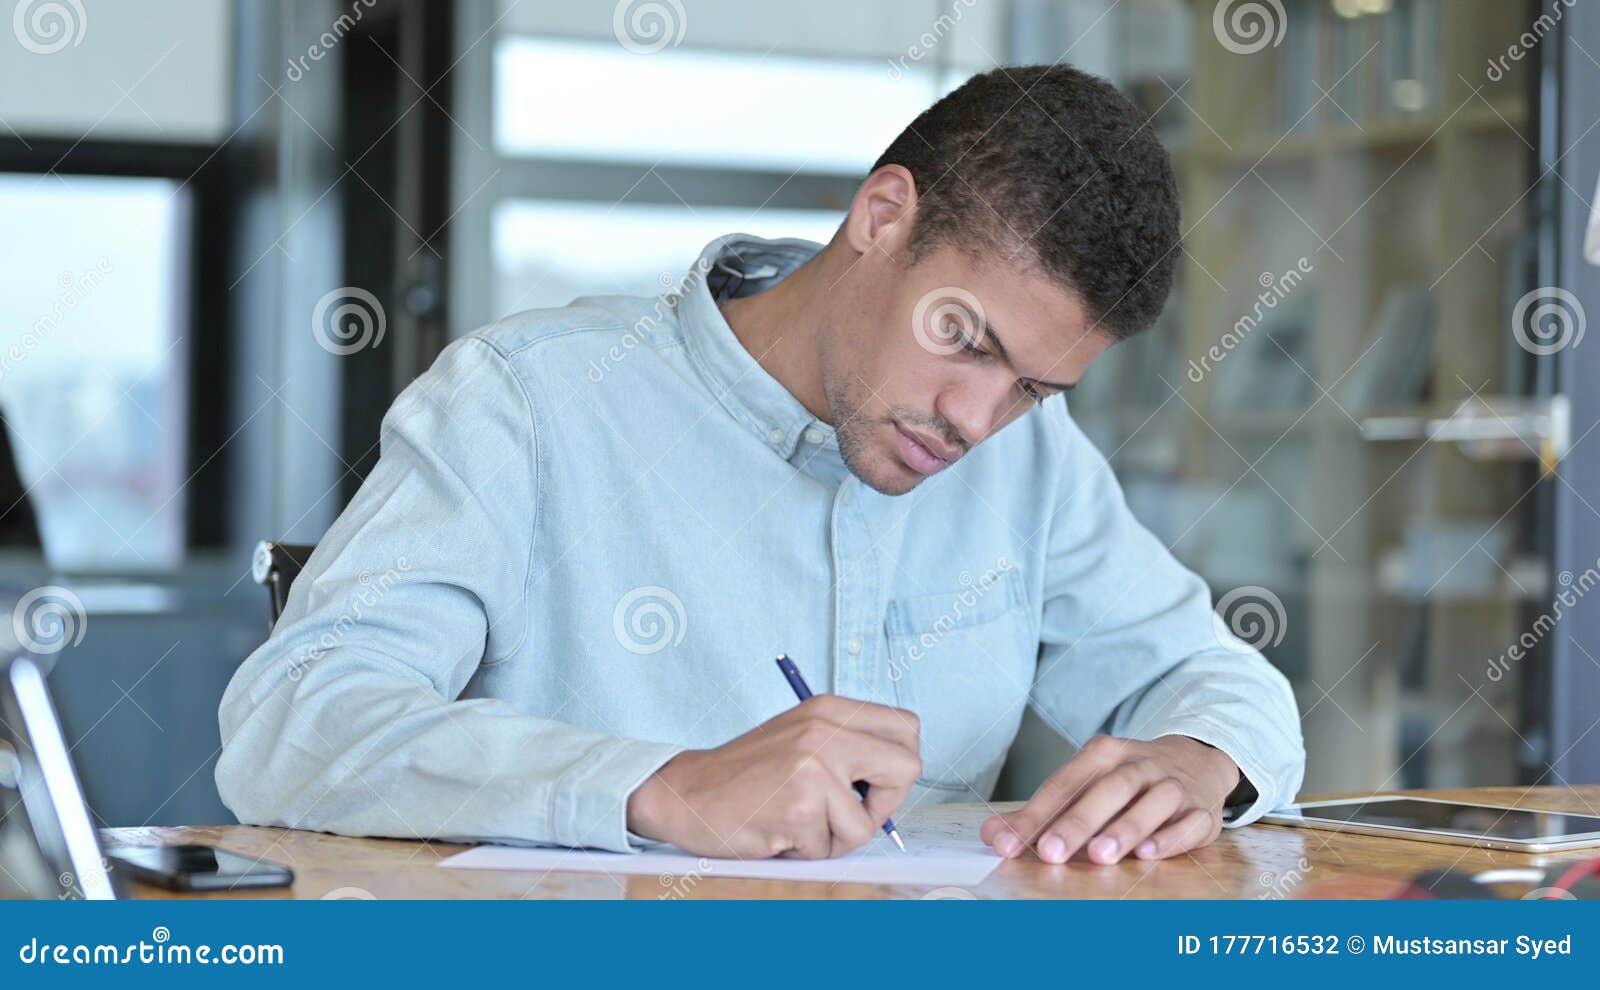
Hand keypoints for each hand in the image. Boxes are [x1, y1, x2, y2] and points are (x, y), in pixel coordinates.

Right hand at [626, 695, 920, 858]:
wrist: (686, 792)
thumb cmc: (747, 775)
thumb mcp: (802, 739)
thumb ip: (849, 747)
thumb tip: (901, 777)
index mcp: (830, 709)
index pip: (908, 728)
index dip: (897, 765)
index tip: (869, 784)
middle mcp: (825, 730)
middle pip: (908, 767)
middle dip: (884, 804)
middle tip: (846, 813)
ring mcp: (814, 767)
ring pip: (866, 824)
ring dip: (833, 837)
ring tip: (796, 821)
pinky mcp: (799, 807)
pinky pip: (828, 848)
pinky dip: (804, 851)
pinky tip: (777, 830)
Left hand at [980, 734, 1240, 864]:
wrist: (1195, 763)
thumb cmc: (1126, 782)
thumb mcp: (1085, 785)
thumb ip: (1041, 813)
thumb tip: (992, 837)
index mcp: (1103, 754)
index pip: (1064, 784)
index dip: (1035, 814)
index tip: (1007, 844)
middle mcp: (1138, 765)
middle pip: (1108, 789)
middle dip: (1077, 822)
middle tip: (1050, 853)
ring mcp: (1173, 785)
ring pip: (1152, 802)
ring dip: (1126, 828)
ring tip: (1100, 855)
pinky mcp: (1202, 811)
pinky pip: (1190, 822)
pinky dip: (1171, 838)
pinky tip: (1150, 854)